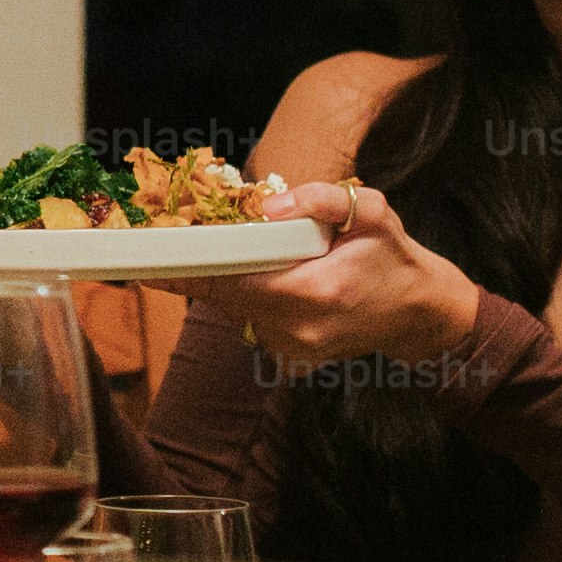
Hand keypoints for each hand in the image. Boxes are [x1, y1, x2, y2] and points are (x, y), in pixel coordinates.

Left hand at [208, 181, 487, 375]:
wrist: (418, 313)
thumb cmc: (392, 256)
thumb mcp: (372, 212)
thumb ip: (322, 200)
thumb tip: (270, 205)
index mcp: (314, 292)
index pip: (231, 281)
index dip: (186, 271)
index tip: (144, 261)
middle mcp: (297, 330)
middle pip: (225, 295)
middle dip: (208, 266)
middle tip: (189, 237)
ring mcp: (292, 352)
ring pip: (235, 310)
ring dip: (233, 282)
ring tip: (256, 256)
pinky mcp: (290, 361)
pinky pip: (252, 323)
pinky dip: (251, 300)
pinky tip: (273, 280)